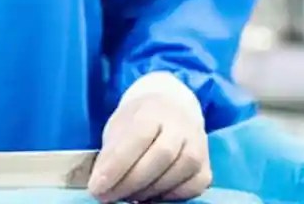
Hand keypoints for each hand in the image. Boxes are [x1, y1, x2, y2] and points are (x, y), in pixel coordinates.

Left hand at [88, 73, 210, 202]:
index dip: (116, 165)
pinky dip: (172, 196)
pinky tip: (153, 195)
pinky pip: (194, 186)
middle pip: (160, 156)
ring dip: (149, 191)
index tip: (97, 187)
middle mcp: (180, 125)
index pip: (137, 137)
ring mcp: (198, 144)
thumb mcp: (118, 127)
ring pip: (179, 172)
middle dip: (131, 182)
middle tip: (109, 196)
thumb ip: (110, 152)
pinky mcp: (207, 165)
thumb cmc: (138, 122)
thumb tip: (100, 184)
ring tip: (128, 196)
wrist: (172, 109)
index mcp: (152, 110)